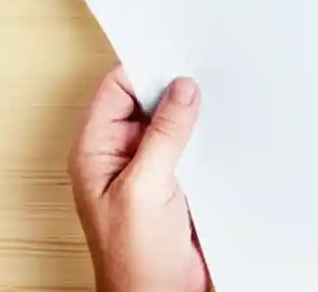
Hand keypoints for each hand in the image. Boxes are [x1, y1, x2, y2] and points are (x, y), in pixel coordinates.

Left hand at [68, 66, 208, 291]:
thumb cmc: (134, 260)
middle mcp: (119, 156)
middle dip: (172, 89)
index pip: (116, 90)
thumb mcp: (145, 188)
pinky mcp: (174, 184)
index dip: (144, 70)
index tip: (176, 57)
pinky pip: (189, 148)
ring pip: (170, 125)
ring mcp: (148, 170)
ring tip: (215, 100)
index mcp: (96, 151)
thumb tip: (181, 90)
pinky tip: (221, 132)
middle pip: (145, 103)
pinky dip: (205, 138)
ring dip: (192, 116)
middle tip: (202, 73)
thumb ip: (163, 135)